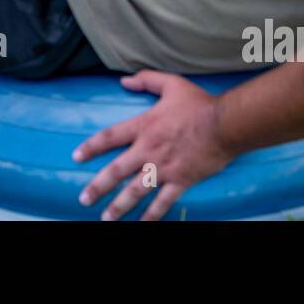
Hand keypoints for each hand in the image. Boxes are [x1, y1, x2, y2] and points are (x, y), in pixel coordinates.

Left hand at [73, 71, 233, 220]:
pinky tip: (142, 223)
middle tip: (84, 198)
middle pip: (116, 171)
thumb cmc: (199, 104)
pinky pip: (163, 202)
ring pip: (135, 191)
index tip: (76, 156)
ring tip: (106, 218)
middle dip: (98, 186)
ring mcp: (164, 168)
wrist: (226, 124)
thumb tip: (124, 80)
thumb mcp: (171, 84)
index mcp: (144, 126)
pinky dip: (152, 215)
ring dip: (119, 206)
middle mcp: (148, 150)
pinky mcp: (180, 181)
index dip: (91, 147)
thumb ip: (146, 80)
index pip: (109, 137)